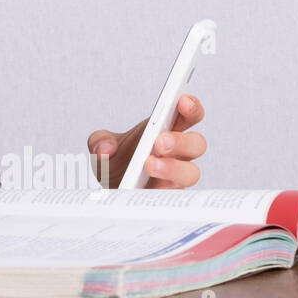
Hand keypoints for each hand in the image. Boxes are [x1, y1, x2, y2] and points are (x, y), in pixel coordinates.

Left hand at [86, 94, 206, 188]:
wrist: (110, 189)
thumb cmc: (117, 162)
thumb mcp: (102, 146)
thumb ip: (100, 141)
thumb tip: (105, 149)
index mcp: (167, 130)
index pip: (189, 115)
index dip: (191, 107)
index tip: (182, 101)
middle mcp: (178, 153)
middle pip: (196, 143)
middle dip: (180, 141)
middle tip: (159, 142)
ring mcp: (177, 176)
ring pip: (190, 172)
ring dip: (171, 167)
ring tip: (149, 165)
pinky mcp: (170, 196)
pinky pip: (174, 196)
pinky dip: (160, 191)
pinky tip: (145, 189)